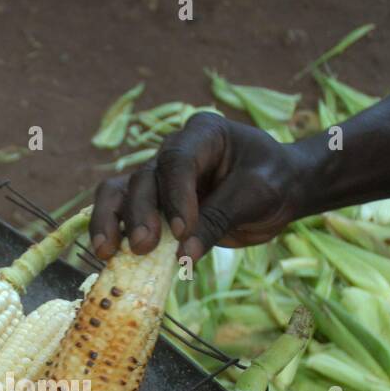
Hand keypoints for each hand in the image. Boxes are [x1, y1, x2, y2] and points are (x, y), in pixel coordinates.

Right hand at [89, 112, 313, 263]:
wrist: (282, 191)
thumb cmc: (274, 182)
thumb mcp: (257, 196)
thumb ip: (220, 219)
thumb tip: (183, 253)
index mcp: (203, 134)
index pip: (177, 161)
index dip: (175, 197)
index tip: (183, 230)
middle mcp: (174, 152)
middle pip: (143, 178)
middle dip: (140, 213)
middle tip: (144, 246)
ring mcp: (161, 179)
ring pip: (121, 193)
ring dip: (112, 221)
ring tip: (107, 252)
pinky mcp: (156, 206)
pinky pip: (124, 214)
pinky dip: (114, 232)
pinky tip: (106, 255)